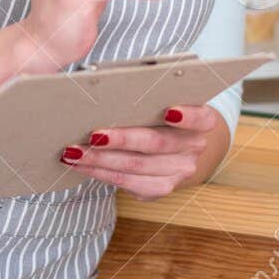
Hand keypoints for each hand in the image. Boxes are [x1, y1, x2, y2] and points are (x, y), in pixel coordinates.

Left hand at [60, 104, 219, 201]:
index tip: (168, 112)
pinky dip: (101, 173)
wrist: (178, 147)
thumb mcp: (167, 100)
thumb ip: (151, 96)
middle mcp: (195, 147)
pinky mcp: (161, 188)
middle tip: (93, 135)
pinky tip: (82, 165)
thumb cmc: (163, 115)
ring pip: (136, 166)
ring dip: (101, 160)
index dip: (186, 116)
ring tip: (75, 152)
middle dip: (121, 139)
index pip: (200, 117)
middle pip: (156, 143)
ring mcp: (179, 171)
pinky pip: (127, 183)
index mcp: (203, 120)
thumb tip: (109, 90)